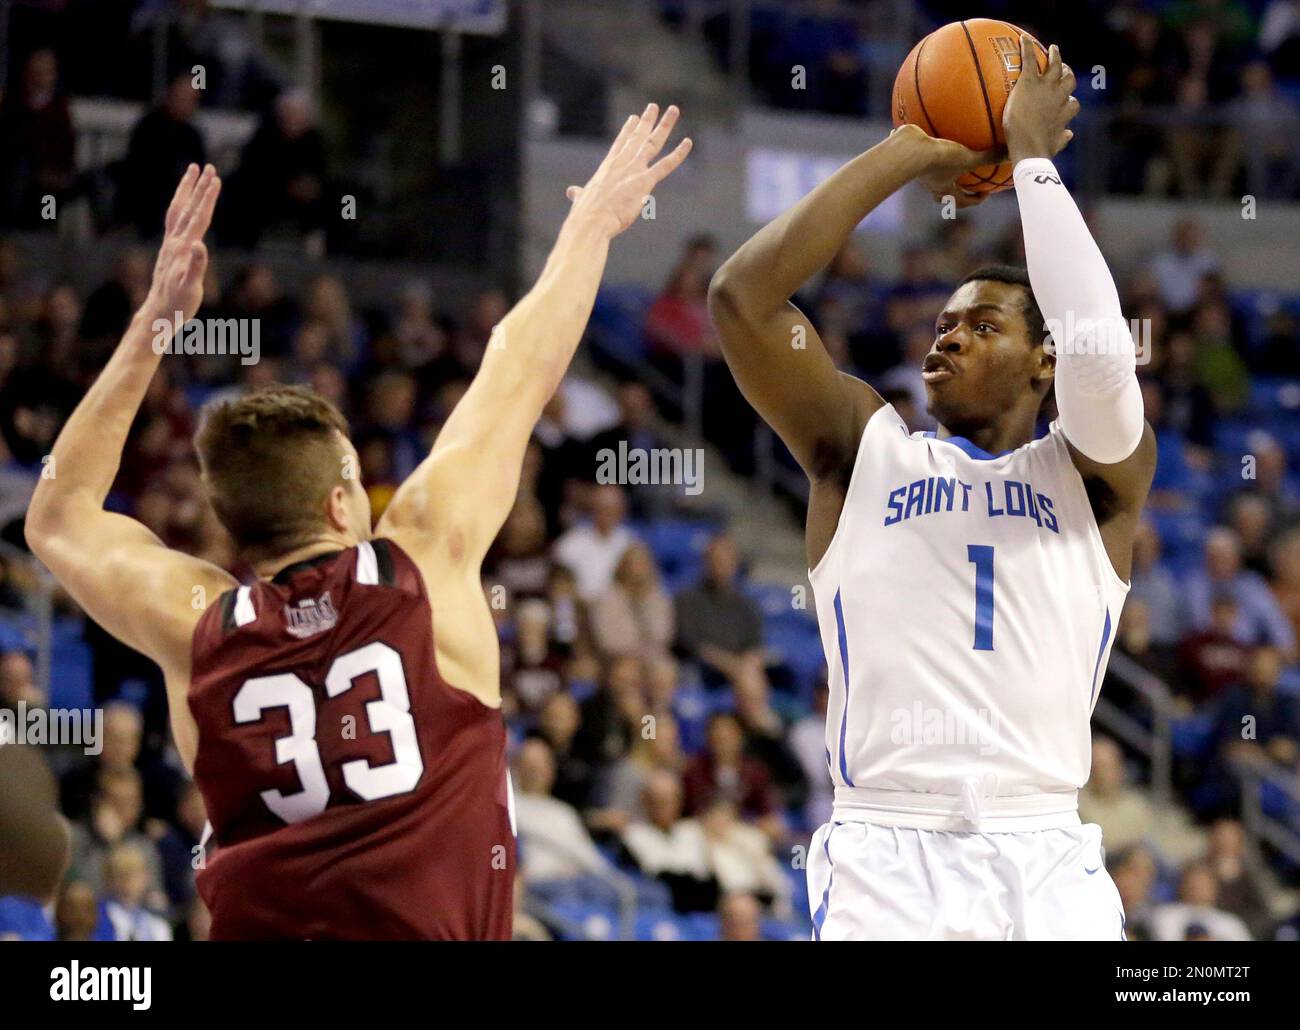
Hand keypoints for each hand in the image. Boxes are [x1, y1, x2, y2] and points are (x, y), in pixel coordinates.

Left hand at [145, 163, 220, 322]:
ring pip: (177, 210)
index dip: (207, 198)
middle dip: (197, 186)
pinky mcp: (169, 250)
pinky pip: (174, 220)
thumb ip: (196, 266)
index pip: (198, 217)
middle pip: (187, 207)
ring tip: (191, 174)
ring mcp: (170, 245)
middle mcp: (174, 242)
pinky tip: (184, 204)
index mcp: (183, 248)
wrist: (157, 313)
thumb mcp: (191, 288)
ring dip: (185, 191)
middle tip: (205, 166)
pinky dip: (180, 206)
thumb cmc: (178, 304)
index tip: (215, 178)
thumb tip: (200, 245)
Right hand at [565, 103, 692, 238]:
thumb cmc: (585, 214)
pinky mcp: (645, 181)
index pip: (620, 143)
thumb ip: (579, 193)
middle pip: (638, 136)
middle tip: (654, 107)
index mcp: (608, 167)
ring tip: (673, 110)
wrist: (592, 220)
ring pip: (653, 142)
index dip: (629, 129)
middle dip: (647, 120)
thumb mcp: (581, 198)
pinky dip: (678, 153)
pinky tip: (688, 143)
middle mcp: (622, 163)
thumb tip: (571, 192)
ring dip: (664, 125)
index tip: (634, 117)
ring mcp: (634, 170)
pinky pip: (666, 165)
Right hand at [891, 123, 1004, 207]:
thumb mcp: (968, 158)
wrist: (908, 150)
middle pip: (944, 194)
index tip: (985, 193)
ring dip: (942, 170)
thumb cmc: (938, 160)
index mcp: (945, 190)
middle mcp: (931, 184)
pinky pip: (923, 152)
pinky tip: (933, 131)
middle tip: (964, 183)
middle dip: (954, 191)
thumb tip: (1011, 154)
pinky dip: (929, 146)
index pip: (963, 201)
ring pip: (933, 175)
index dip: (976, 200)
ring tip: (949, 158)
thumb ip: (989, 157)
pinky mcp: (913, 157)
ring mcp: (920, 172)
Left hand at [1002, 36, 1078, 165]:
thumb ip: (1061, 139)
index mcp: (1065, 112)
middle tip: (1062, 68)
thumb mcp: (1055, 146)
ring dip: (1055, 57)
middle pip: (1069, 80)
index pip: (1071, 104)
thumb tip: (1069, 135)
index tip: (1066, 98)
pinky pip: (1030, 61)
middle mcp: (1060, 97)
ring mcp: (1046, 88)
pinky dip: (1027, 48)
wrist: (1030, 148)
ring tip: (1053, 50)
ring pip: (1055, 66)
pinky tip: (1023, 39)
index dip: (1068, 100)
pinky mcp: (1030, 83)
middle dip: (1067, 73)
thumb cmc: (1040, 152)